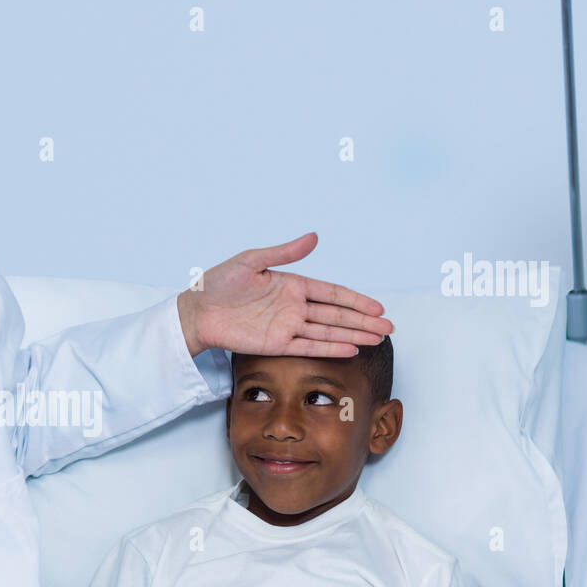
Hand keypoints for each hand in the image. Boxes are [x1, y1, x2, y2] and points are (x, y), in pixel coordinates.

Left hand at [176, 233, 391, 358]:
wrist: (197, 310)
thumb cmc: (219, 283)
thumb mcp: (252, 260)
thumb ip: (285, 253)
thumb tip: (314, 237)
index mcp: (293, 285)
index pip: (332, 294)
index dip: (356, 301)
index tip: (377, 307)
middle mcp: (294, 307)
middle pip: (336, 315)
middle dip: (363, 322)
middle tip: (389, 328)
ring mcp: (287, 327)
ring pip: (328, 332)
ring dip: (353, 336)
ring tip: (378, 339)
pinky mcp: (276, 344)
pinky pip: (308, 346)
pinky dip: (329, 348)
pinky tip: (350, 349)